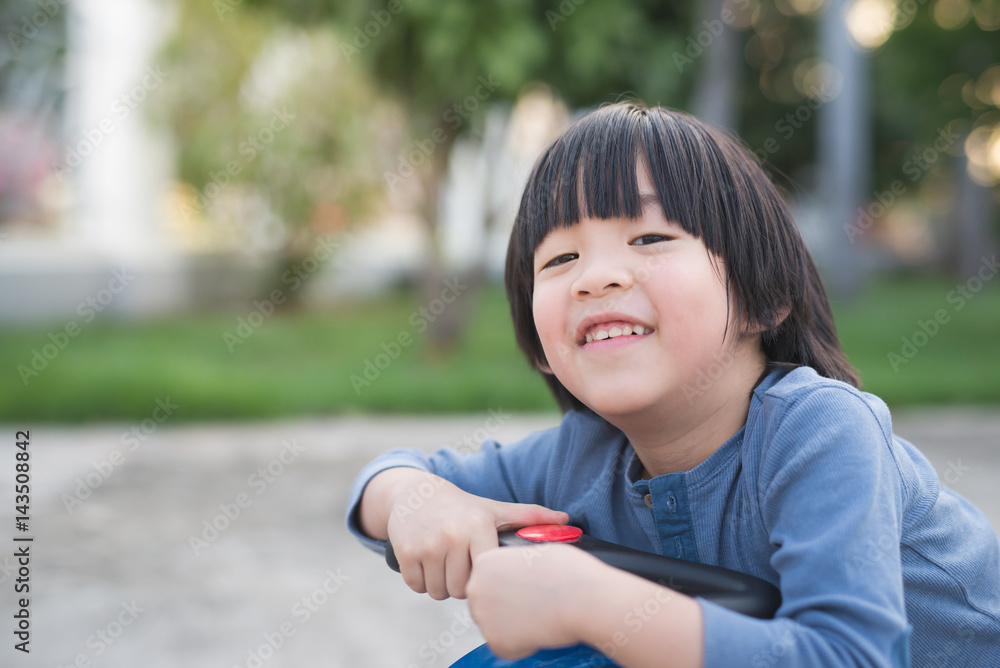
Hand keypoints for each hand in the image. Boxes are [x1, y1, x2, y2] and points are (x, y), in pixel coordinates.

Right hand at [363, 468, 567, 599]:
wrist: (413, 492)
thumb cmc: (461, 506)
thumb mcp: (494, 509)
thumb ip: (530, 517)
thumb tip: (568, 521)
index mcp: (479, 526)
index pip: (489, 574)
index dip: (486, 574)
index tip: (481, 562)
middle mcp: (454, 535)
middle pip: (462, 589)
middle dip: (461, 582)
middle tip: (459, 563)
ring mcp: (428, 544)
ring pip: (439, 591)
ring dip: (440, 584)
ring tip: (443, 562)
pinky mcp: (405, 552)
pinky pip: (416, 586)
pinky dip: (420, 580)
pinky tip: (425, 561)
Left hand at [466, 544, 605, 659]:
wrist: (582, 597)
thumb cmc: (568, 572)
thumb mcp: (535, 552)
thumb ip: (517, 564)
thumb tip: (520, 573)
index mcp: (484, 562)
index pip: (487, 579)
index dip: (508, 586)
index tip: (523, 589)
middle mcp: (476, 588)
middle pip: (486, 603)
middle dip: (506, 607)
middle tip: (533, 606)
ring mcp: (483, 616)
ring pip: (496, 626)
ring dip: (514, 626)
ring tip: (540, 615)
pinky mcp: (495, 641)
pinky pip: (507, 647)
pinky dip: (523, 645)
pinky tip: (540, 630)